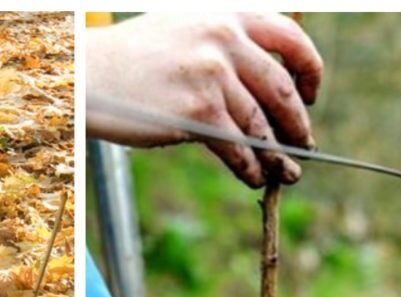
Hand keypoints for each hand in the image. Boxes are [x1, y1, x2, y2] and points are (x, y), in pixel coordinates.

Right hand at [87, 12, 323, 186]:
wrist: (89, 76)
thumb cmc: (131, 60)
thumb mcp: (183, 30)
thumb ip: (222, 44)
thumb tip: (258, 87)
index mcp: (228, 14)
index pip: (291, 39)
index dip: (310, 71)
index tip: (312, 95)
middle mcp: (225, 38)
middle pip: (281, 88)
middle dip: (298, 123)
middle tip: (304, 145)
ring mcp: (212, 74)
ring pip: (260, 124)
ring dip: (277, 155)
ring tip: (285, 173)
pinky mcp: (197, 111)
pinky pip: (236, 146)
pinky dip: (249, 167)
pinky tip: (253, 178)